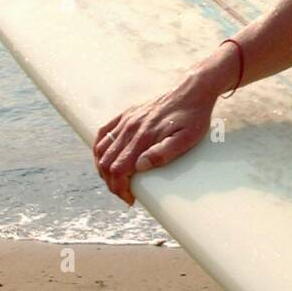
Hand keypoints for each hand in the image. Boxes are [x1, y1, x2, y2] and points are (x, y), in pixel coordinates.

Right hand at [94, 82, 216, 206]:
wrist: (192, 92)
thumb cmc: (193, 118)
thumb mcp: (187, 139)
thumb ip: (163, 153)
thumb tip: (140, 167)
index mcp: (144, 137)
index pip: (119, 169)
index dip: (119, 188)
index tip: (130, 198)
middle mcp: (130, 128)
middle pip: (106, 162)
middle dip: (111, 183)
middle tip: (125, 194)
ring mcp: (127, 120)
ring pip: (101, 148)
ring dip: (103, 168)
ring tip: (115, 180)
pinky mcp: (127, 114)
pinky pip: (104, 132)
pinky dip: (99, 148)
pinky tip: (104, 158)